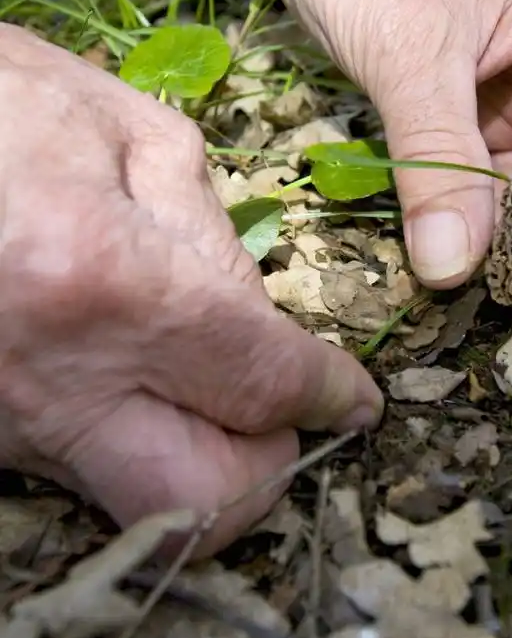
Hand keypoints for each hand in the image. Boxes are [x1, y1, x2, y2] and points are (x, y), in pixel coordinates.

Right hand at [0, 25, 381, 553]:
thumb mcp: (125, 131)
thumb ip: (210, 236)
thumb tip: (260, 325)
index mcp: (106, 284)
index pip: (260, 383)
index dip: (327, 396)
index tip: (351, 400)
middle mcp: (51, 384)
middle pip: (204, 506)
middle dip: (263, 471)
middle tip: (272, 412)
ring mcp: (3, 424)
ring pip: (138, 503)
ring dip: (194, 457)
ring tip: (196, 382)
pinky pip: (76, 465)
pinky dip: (122, 433)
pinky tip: (119, 366)